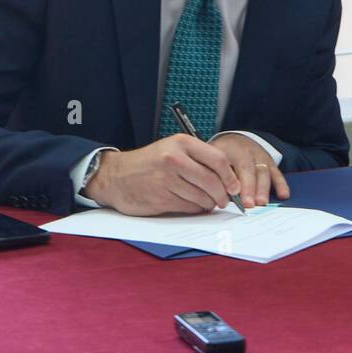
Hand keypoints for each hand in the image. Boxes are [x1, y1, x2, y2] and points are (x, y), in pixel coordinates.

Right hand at [84, 135, 241, 215]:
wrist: (116, 176)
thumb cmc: (151, 163)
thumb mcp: (174, 149)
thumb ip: (199, 160)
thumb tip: (229, 180)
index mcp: (181, 143)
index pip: (218, 159)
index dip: (231, 177)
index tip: (235, 187)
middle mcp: (174, 159)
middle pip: (212, 181)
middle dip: (223, 195)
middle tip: (225, 200)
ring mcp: (165, 179)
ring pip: (202, 197)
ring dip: (209, 203)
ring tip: (208, 202)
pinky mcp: (159, 198)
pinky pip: (188, 207)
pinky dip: (196, 209)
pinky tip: (193, 205)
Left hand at [209, 133, 290, 208]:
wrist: (235, 141)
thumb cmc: (220, 155)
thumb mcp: (211, 159)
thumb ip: (213, 174)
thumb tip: (215, 195)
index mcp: (229, 149)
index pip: (230, 163)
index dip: (233, 179)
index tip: (233, 194)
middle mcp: (247, 151)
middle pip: (249, 169)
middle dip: (250, 188)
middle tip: (249, 204)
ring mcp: (261, 156)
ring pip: (263, 171)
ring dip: (263, 189)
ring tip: (261, 203)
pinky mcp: (270, 163)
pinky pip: (277, 173)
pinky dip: (281, 185)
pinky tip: (283, 195)